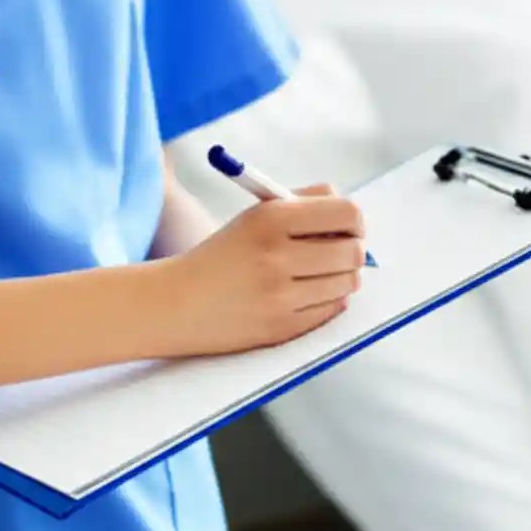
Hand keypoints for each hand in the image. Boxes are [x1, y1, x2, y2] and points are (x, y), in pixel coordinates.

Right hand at [155, 184, 365, 355]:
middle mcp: (277, 256)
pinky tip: (307, 293)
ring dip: (341, 278)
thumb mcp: (256, 215)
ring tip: (318, 274)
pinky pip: (332, 310)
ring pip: (347, 283)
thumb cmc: (223, 255)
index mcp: (272, 218)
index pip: (347, 213)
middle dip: (351, 251)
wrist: (175, 303)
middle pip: (352, 251)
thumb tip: (352, 214)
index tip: (348, 228)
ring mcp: (280, 295)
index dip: (355, 221)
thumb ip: (305, 203)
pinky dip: (328, 300)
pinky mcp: (282, 327)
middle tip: (336, 252)